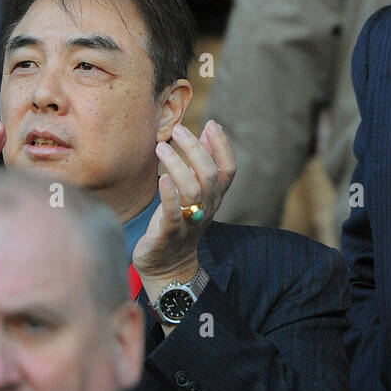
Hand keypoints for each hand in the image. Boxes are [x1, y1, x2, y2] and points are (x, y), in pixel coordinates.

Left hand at [132, 121, 235, 285]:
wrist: (168, 266)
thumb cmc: (179, 221)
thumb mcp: (196, 191)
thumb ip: (203, 162)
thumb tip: (210, 129)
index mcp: (214, 197)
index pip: (229, 169)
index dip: (223, 146)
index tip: (211, 124)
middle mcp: (207, 208)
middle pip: (211, 175)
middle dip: (196, 149)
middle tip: (178, 130)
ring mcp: (189, 222)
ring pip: (192, 191)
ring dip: (178, 165)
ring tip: (161, 147)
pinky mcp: (169, 234)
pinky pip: (174, 214)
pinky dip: (170, 195)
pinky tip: (161, 178)